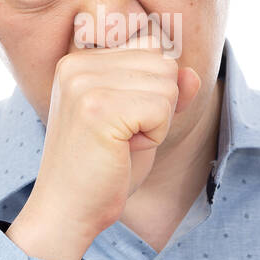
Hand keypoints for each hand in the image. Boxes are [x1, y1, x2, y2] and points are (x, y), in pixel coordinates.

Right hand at [5, 34, 200, 259]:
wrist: (67, 212)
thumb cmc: (102, 170)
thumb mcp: (139, 122)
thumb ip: (165, 92)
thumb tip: (192, 73)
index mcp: (79, 61)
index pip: (149, 47)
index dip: (153, 90)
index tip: (121, 120)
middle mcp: (77, 64)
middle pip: (163, 63)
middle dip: (158, 105)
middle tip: (122, 137)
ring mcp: (84, 83)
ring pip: (167, 84)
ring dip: (157, 121)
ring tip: (121, 143)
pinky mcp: (98, 107)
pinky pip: (162, 108)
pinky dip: (155, 136)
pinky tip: (123, 151)